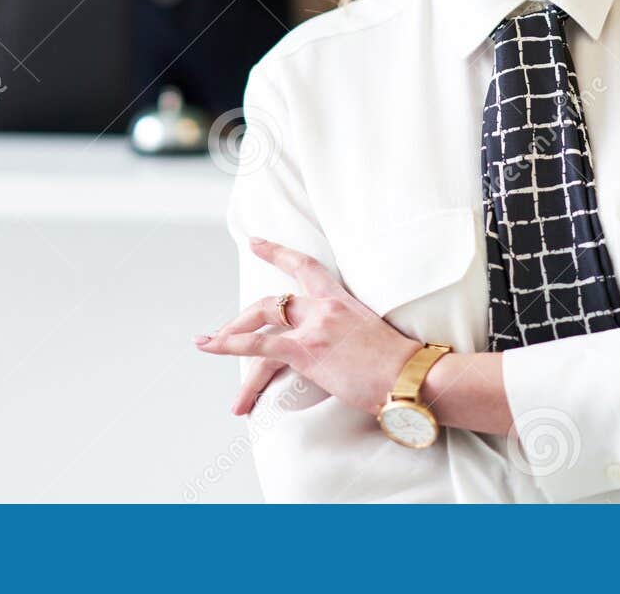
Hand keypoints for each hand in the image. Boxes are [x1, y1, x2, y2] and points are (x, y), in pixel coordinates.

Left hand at [194, 237, 421, 418]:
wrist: (412, 377)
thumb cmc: (401, 367)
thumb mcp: (373, 338)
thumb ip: (349, 336)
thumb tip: (340, 354)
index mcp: (342, 300)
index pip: (306, 267)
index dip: (277, 253)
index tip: (256, 242)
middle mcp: (325, 307)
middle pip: (272, 300)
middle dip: (242, 315)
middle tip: (221, 329)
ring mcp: (314, 327)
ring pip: (259, 322)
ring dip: (228, 335)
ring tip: (207, 344)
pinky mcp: (306, 350)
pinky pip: (258, 346)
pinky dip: (230, 346)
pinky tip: (211, 347)